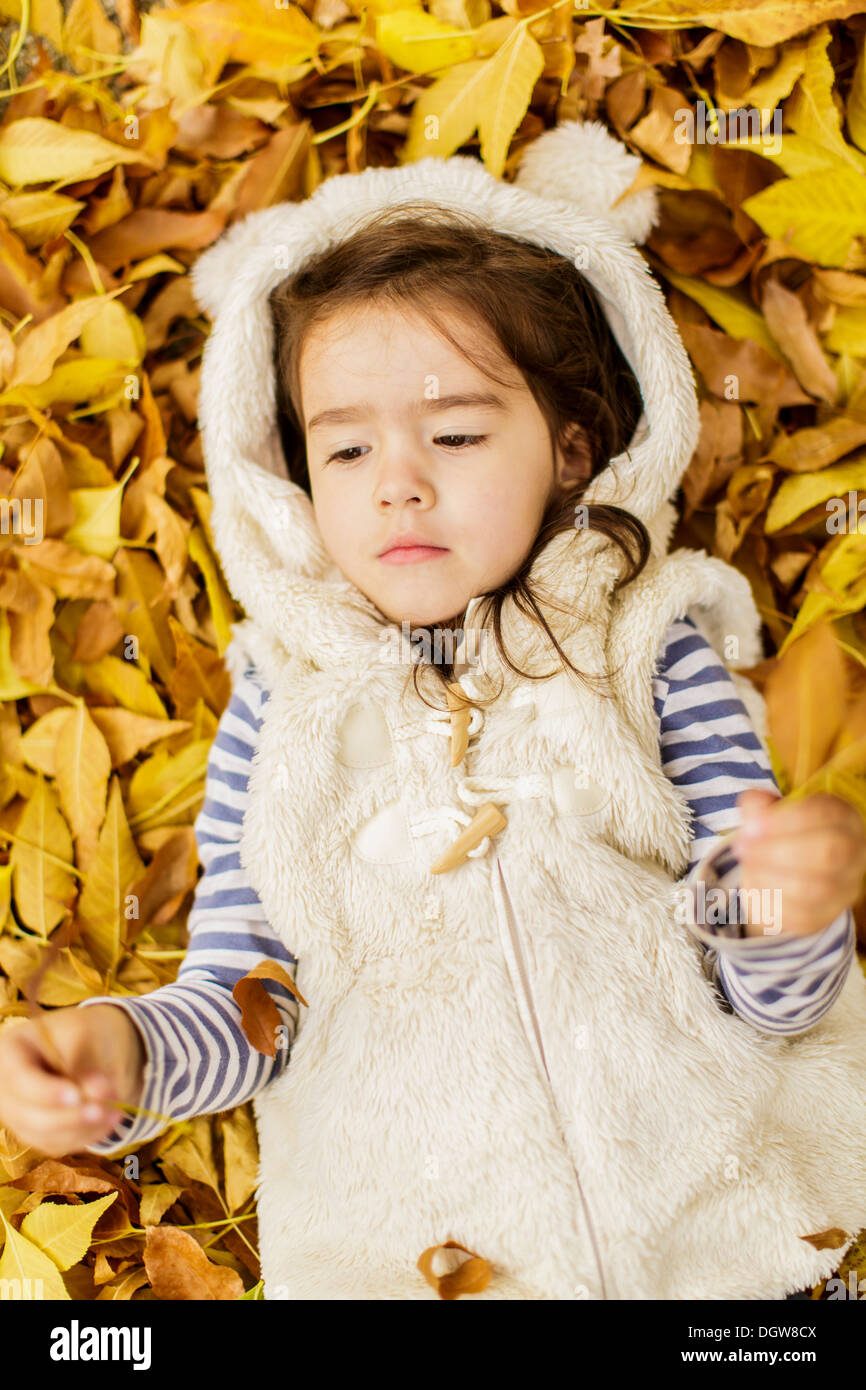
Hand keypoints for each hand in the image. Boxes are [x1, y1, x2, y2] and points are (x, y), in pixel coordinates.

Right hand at [0, 1004, 145, 1157]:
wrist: (97, 1046)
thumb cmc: (87, 1032)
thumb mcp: (87, 1033)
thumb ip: (85, 1064)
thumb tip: (94, 1096)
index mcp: (12, 1050)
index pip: (20, 1078)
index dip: (46, 1092)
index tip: (76, 1097)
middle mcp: (8, 1086)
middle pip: (27, 1115)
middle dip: (68, 1118)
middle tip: (102, 1110)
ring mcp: (20, 1112)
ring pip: (43, 1135)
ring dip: (81, 1130)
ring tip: (115, 1114)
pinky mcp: (38, 1132)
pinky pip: (56, 1143)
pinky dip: (84, 1136)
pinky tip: (109, 1121)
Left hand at [732, 789, 865, 937]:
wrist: (786, 869)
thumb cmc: (781, 832)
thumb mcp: (768, 810)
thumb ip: (757, 806)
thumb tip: (752, 820)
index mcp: (842, 817)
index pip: (824, 815)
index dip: (785, 821)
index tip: (750, 827)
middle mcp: (853, 852)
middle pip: (827, 854)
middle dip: (777, 851)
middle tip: (741, 848)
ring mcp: (844, 887)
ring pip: (815, 889)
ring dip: (770, 877)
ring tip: (746, 865)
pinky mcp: (826, 916)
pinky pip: (802, 916)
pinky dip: (771, 901)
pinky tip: (754, 885)